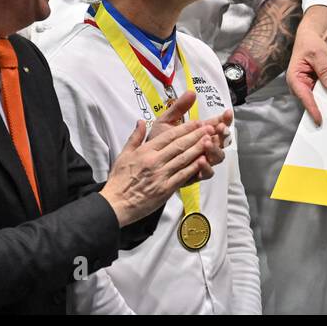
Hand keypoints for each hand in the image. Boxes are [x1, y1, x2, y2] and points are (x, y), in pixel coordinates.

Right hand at [100, 108, 219, 226]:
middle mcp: (155, 161)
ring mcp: (161, 175)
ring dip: (199, 148)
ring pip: (184, 158)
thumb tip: (141, 121)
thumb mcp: (124, 155)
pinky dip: (194, 167)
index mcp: (146, 151)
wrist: (116, 204)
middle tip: (210, 127)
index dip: (185, 128)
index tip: (197, 122)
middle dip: (196, 135)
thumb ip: (135, 137)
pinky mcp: (165, 189)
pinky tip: (204, 160)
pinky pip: (183, 176)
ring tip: (210, 140)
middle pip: (180, 145)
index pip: (169, 136)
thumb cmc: (119, 180)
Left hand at [147, 92, 232, 178]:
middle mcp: (205, 147)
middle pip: (223, 141)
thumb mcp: (166, 122)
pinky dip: (206, 167)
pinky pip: (207, 173)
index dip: (224, 119)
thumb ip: (179, 108)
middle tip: (219, 128)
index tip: (226, 113)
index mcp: (200, 133)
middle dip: (223, 134)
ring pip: (218, 157)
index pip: (218, 124)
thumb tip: (191, 92)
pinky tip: (200, 160)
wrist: (143, 164)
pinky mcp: (196, 175)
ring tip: (206, 142)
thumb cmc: (157, 142)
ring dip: (215, 149)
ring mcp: (202, 161)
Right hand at [286, 5, 326, 124]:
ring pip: (318, 98)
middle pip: (311, 101)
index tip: (319, 120)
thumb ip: (324, 70)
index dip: (312, 109)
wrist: (311, 36)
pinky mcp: (316, 84)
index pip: (304, 97)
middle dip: (322, 110)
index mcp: (295, 78)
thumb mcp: (318, 54)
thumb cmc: (309, 43)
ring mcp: (308, 85)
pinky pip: (323, 92)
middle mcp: (300, 85)